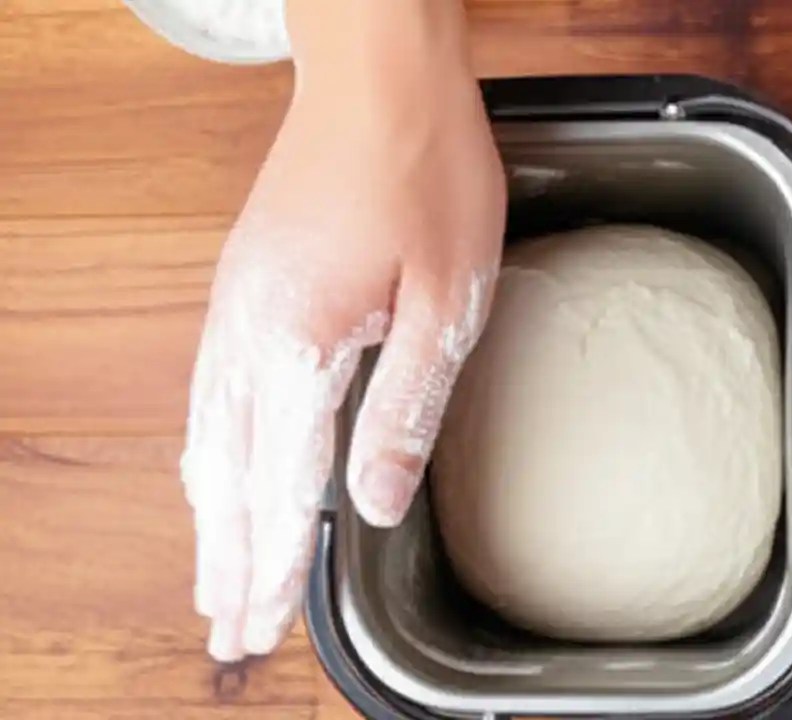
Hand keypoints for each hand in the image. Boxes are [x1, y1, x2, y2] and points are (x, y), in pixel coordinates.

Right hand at [180, 0, 504, 662]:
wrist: (378, 81)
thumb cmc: (426, 176)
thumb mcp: (444, 299)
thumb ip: (406, 407)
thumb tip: (374, 504)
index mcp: (298, 343)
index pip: (281, 485)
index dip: (275, 567)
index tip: (262, 628)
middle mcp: (245, 335)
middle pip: (228, 477)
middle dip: (229, 562)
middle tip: (227, 634)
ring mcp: (231, 309)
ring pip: (206, 442)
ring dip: (211, 520)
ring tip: (213, 582)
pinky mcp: (240, 288)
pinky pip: (208, 396)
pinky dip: (208, 459)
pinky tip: (213, 480)